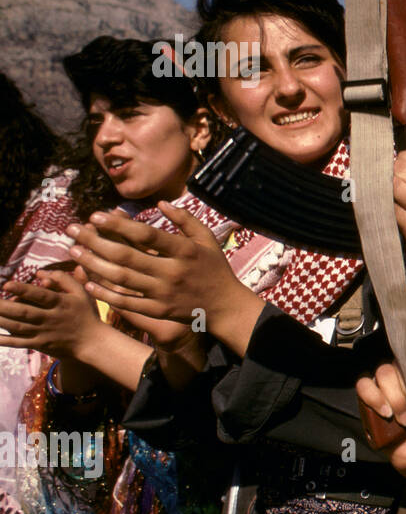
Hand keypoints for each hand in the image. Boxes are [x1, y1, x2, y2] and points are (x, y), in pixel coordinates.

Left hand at [0, 269, 105, 360]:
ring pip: (18, 327)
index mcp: (60, 303)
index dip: (23, 289)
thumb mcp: (81, 293)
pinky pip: (19, 342)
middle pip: (24, 312)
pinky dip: (4, 340)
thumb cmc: (86, 314)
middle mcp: (50, 318)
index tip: (6, 284)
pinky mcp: (40, 344)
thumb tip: (40, 272)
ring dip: (0, 321)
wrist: (92, 342)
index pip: (40, 295)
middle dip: (4, 307)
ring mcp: (43, 333)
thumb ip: (63, 279)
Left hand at [68, 203, 263, 354]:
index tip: (96, 216)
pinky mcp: (158, 310)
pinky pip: (127, 302)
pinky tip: (88, 282)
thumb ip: (185, 220)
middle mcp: (172, 272)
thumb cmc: (215, 268)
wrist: (225, 306)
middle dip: (95, 241)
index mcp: (184, 251)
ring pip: (121, 278)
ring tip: (74, 252)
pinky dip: (106, 293)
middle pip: (126, 256)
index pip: (146, 235)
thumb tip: (160, 203)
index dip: (118, 224)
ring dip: (93, 265)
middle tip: (72, 230)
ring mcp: (163, 293)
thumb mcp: (207, 239)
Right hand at [356, 361, 405, 490]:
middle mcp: (401, 376)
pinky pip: (362, 386)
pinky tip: (386, 414)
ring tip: (403, 419)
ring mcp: (384, 388)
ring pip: (377, 375)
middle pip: (392, 366)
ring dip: (390, 397)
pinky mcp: (370, 402)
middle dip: (404, 391)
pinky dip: (373, 398)